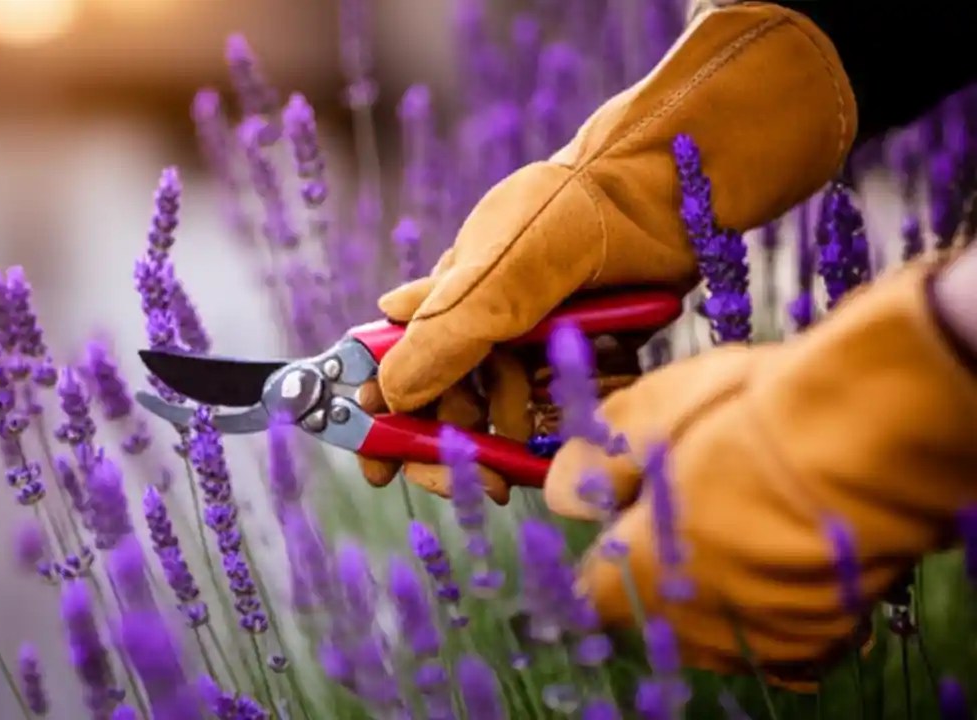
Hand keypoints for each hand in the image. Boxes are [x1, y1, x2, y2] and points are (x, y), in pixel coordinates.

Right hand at [358, 2, 854, 500]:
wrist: (665, 189)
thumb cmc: (571, 216)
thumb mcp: (498, 274)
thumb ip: (444, 336)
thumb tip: (387, 397)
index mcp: (440, 302)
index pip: (392, 370)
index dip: (382, 422)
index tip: (381, 469)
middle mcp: (478, 325)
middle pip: (446, 408)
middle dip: (456, 448)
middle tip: (484, 482)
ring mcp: (529, 342)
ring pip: (503, 416)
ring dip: (515, 437)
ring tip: (536, 441)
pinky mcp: (579, 355)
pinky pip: (560, 406)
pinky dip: (567, 418)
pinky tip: (581, 415)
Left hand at [546, 260, 976, 685]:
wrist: (874, 433)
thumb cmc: (750, 418)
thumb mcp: (649, 413)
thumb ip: (596, 462)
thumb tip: (564, 490)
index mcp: (637, 577)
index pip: (594, 590)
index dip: (607, 547)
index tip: (623, 514)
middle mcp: (693, 625)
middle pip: (654, 610)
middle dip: (659, 565)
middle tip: (690, 504)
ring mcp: (762, 639)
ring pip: (717, 624)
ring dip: (715, 585)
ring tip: (741, 519)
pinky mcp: (823, 637)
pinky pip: (780, 631)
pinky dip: (773, 598)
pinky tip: (783, 550)